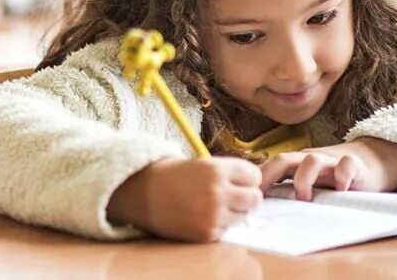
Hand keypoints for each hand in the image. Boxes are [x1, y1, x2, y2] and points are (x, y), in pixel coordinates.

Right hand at [107, 157, 262, 241]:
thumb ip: (228, 174)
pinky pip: (227, 230)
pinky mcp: (206, 233)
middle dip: (245, 197)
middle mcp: (217, 191)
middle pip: (255, 198)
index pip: (255, 176)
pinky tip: (199, 216)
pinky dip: (218, 225)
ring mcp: (213, 214)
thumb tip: (256, 188)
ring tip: (211, 206)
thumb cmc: (171, 176)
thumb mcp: (201, 164)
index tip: (236, 181)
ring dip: (233, 212)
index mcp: (216, 169)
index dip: (246, 179)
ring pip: (244, 216)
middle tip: (229, 196)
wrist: (140, 192)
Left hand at [258, 137, 396, 200]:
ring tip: (303, 198)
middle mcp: (311, 160)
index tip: (244, 195)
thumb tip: (268, 206)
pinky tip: (341, 189)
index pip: (271, 167)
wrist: (376, 158)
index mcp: (298, 164)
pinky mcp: (356, 165)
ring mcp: (333, 161)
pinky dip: (342, 175)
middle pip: (284, 159)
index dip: (257, 179)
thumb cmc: (337, 175)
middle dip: (269, 175)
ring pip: (312, 160)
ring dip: (304, 178)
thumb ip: (293, 189)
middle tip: (260, 194)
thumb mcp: (313, 181)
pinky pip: (347, 165)